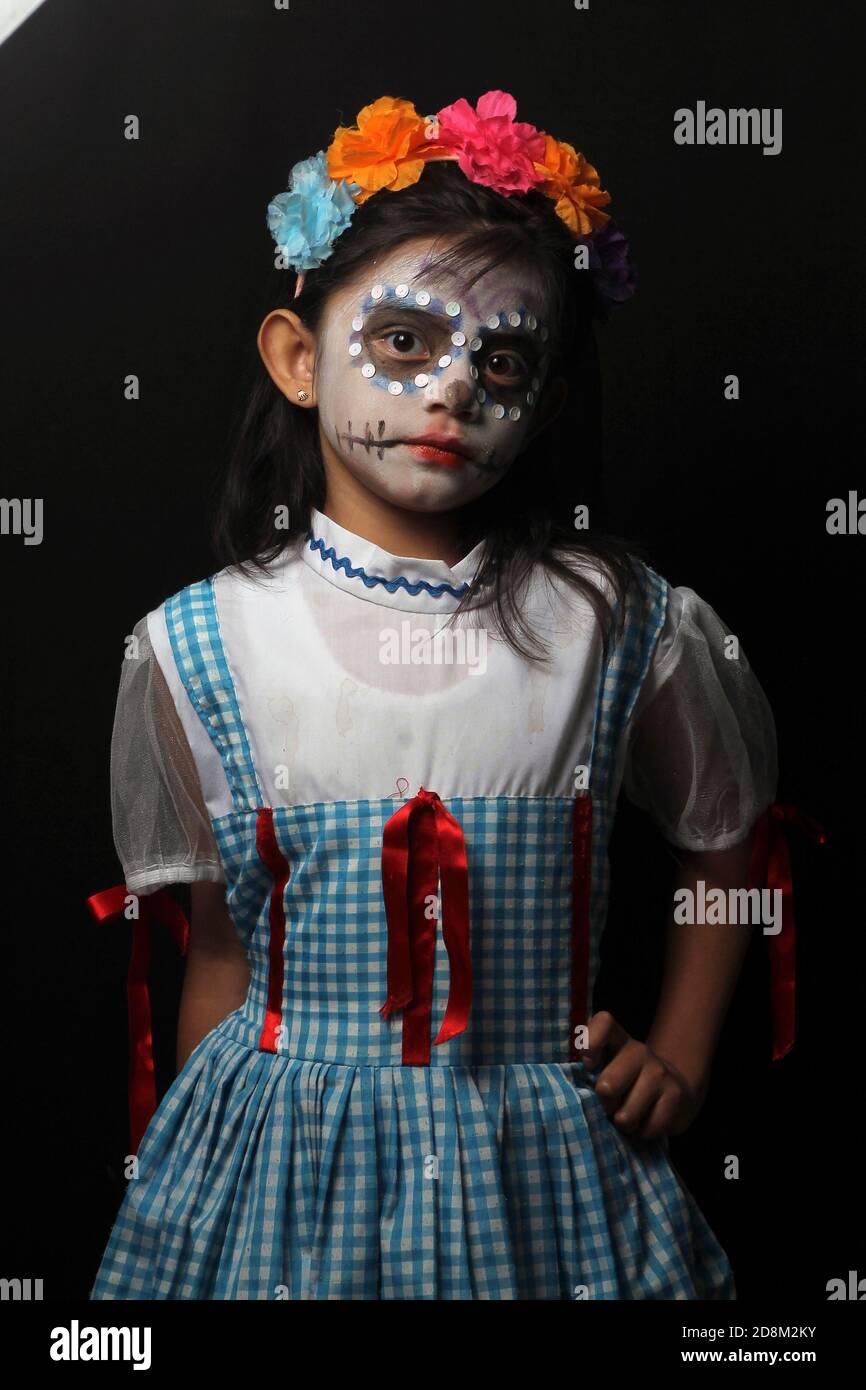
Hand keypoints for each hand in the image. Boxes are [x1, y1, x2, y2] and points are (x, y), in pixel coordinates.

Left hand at [577, 1011, 708, 1139]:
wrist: (673, 1092)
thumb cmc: (628, 1084)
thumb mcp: (609, 1071)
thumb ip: (591, 1074)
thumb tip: (575, 1094)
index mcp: (618, 1040)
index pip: (605, 1022)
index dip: (592, 1040)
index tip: (588, 1064)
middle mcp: (639, 1051)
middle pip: (608, 1085)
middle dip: (605, 1105)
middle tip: (610, 1108)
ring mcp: (659, 1072)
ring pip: (627, 1113)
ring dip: (625, 1124)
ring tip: (628, 1118)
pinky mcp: (676, 1094)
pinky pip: (649, 1127)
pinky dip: (644, 1133)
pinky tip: (646, 1123)